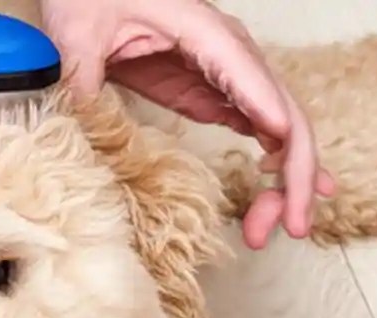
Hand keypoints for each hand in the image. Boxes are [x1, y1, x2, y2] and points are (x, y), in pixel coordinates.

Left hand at [40, 0, 334, 247]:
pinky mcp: (213, 90)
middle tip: (289, 226)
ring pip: (279, 125)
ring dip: (287, 178)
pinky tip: (282, 195)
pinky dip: (277, 162)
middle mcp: (230, 52)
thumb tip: (82, 127)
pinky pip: (258, 126)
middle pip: (284, 112)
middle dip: (296, 172)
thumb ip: (82, 77)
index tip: (280, 167)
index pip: (249, 77)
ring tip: (277, 228)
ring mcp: (227, 73)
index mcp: (204, 31)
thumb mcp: (80, 33)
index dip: (270, 120)